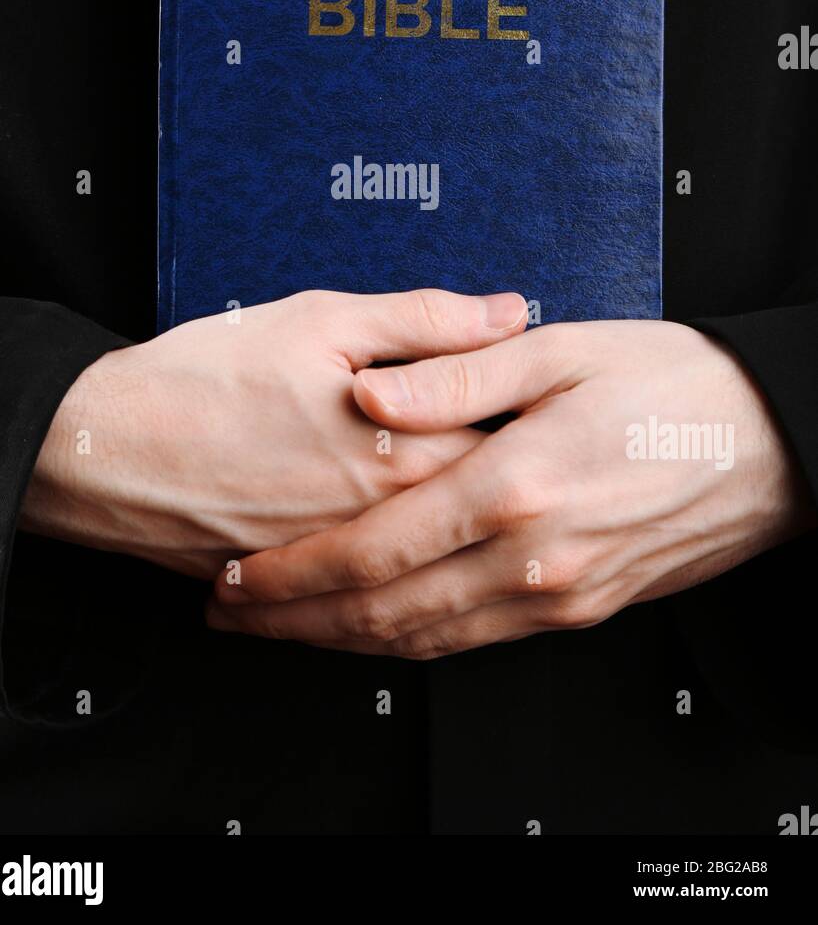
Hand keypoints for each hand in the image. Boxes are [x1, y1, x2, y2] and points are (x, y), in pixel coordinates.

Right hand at [21, 288, 527, 578]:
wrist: (106, 449)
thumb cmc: (209, 374)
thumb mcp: (322, 321)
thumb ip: (427, 320)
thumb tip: (513, 311)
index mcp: (402, 453)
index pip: (510, 452)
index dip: (547, 435)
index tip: (570, 422)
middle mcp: (383, 523)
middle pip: (481, 520)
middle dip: (520, 499)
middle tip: (553, 476)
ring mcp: (345, 566)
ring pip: (432, 568)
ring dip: (471, 549)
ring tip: (501, 525)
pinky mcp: (305, 589)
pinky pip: (374, 598)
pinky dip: (407, 583)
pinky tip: (426, 569)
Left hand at [209, 319, 814, 654]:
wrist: (773, 444)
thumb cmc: (673, 383)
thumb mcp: (563, 351)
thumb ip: (454, 374)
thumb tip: (370, 396)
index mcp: (514, 485)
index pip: (373, 549)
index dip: (293, 572)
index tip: (238, 573)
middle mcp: (530, 559)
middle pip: (383, 613)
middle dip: (295, 621)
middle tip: (230, 612)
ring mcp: (557, 597)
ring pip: (424, 641)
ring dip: (341, 642)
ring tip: (280, 630)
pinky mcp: (580, 611)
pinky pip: (474, 643)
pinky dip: (409, 643)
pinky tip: (373, 630)